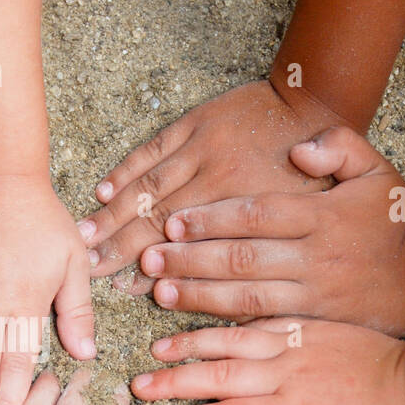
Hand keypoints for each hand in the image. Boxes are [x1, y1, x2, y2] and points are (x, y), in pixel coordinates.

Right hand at [79, 79, 345, 278]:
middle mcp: (218, 178)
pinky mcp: (196, 122)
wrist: (319, 100)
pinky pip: (153, 150)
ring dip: (113, 213)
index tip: (126, 289)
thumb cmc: (317, 172)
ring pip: (149, 186)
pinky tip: (103, 192)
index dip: (156, 268)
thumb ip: (273, 254)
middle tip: (89, 269)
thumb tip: (244, 304)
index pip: (190, 245)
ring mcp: (203, 147)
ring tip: (85, 237)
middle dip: (120, 247)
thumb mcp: (311, 219)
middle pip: (158, 220)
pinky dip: (126, 171)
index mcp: (246, 207)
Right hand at [133, 319, 404, 404]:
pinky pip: (257, 324)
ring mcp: (295, 347)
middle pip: (217, 377)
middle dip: (173, 381)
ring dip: (191, 346)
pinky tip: (203, 330)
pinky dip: (226, 327)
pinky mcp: (306, 328)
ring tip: (157, 351)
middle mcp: (285, 377)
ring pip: (231, 343)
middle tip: (139, 386)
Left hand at [135, 126, 404, 335]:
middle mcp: (316, 256)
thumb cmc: (394, 217)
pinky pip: (266, 325)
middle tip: (148, 258)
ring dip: (198, 295)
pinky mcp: (315, 324)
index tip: (171, 220)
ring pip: (247, 296)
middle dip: (191, 259)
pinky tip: (194, 325)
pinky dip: (228, 326)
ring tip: (158, 291)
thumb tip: (297, 148)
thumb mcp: (377, 168)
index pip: (256, 214)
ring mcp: (315, 294)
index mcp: (323, 215)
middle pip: (242, 258)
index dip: (210, 218)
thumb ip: (337, 146)